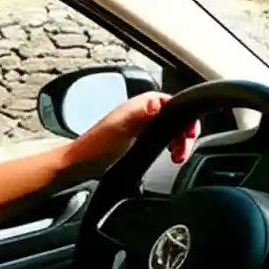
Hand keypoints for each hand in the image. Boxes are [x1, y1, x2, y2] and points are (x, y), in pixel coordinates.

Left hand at [65, 92, 199, 173]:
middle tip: (182, 150)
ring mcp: (140, 125)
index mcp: (140, 105)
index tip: (190, 135)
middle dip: (185, 133)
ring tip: (177, 157)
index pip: (175, 103)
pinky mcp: (138, 138)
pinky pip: (163, 137)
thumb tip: (160, 103)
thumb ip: (141, 114)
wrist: (79, 165)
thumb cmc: (96, 149)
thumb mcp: (121, 128)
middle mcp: (142, 112)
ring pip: (171, 128)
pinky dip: (171, 146)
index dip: (187, 118)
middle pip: (176, 116)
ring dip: (179, 141)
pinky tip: (168, 156)